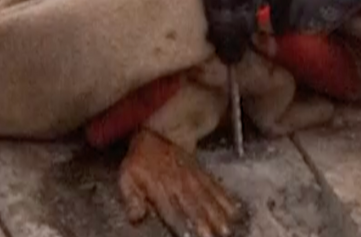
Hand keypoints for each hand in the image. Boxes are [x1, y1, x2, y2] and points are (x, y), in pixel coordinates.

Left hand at [118, 129, 243, 236]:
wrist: (157, 134)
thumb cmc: (140, 161)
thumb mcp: (127, 178)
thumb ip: (131, 199)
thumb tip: (136, 218)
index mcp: (158, 189)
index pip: (172, 212)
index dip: (183, 225)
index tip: (193, 235)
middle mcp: (178, 185)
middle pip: (194, 207)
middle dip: (205, 223)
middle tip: (215, 235)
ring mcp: (192, 178)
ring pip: (207, 199)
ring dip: (217, 214)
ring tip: (226, 228)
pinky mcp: (202, 174)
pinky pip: (215, 187)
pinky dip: (225, 199)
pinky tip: (233, 210)